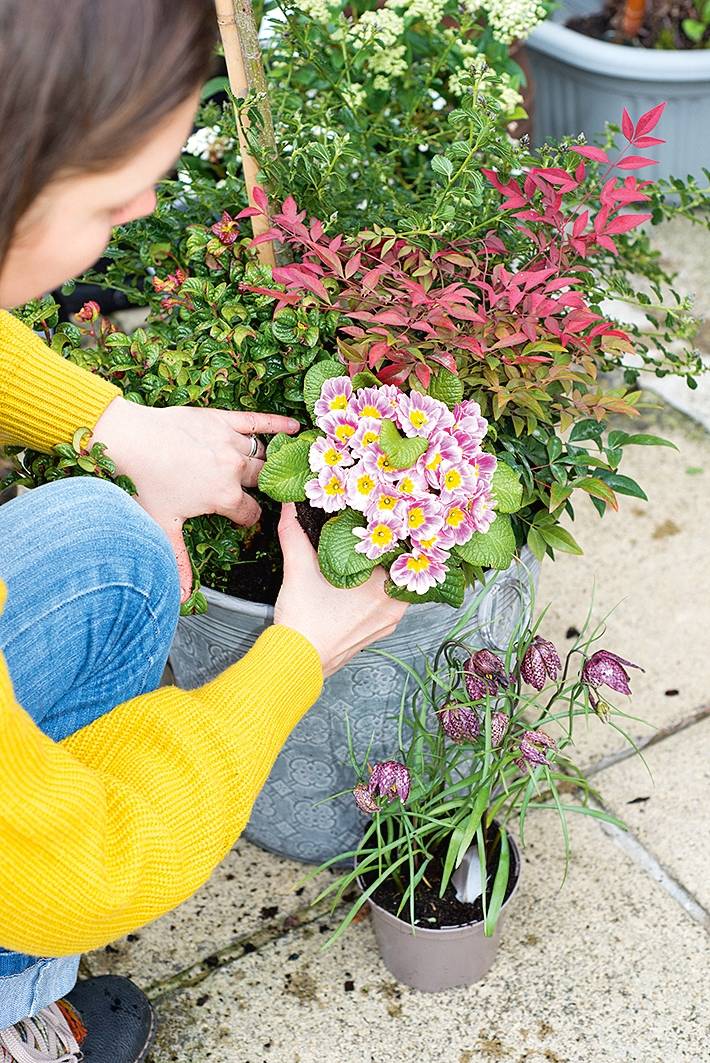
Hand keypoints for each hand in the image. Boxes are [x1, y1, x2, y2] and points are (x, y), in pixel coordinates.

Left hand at [93, 397, 299, 600]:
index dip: (249, 518)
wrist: (129, 441)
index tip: (244, 517)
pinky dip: (278, 424)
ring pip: (262, 454)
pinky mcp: (224, 420)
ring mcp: (231, 442)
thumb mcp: (163, 526)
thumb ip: (180, 561)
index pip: (251, 513)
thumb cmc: (143, 483)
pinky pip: (258, 421)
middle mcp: (234, 470)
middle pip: (263, 481)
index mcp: (224, 497)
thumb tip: (183, 597)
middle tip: (266, 490)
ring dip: (269, 461)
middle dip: (265, 488)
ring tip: (280, 465)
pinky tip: (293, 427)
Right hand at [274, 504, 407, 677]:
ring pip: (389, 588)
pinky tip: (353, 582)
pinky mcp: (373, 633)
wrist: (294, 662)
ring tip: (358, 554)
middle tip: (365, 530)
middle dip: (379, 551)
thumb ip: (294, 532)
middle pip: (395, 568)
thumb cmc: (303, 621)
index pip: (399, 551)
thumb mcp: (298, 569)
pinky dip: (370, 592)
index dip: (387, 531)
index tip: (375, 517)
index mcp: (385, 590)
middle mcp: (393, 609)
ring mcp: (385, 624)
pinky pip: (381, 605)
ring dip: (375, 572)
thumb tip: (289, 505)